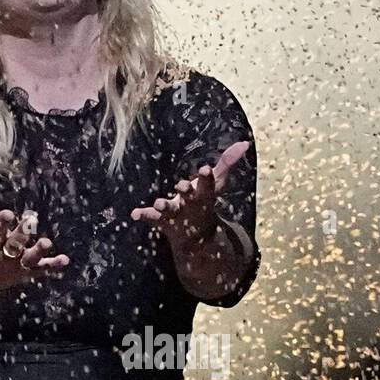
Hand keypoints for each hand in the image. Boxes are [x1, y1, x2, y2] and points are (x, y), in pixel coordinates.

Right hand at [0, 194, 69, 290]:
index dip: (1, 223)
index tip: (8, 213)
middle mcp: (6, 254)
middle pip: (14, 245)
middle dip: (21, 234)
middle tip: (31, 221)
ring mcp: (19, 264)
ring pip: (30, 258)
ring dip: (38, 251)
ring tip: (47, 242)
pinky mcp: (31, 271)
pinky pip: (43, 268)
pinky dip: (54, 265)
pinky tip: (65, 259)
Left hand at [129, 140, 250, 252]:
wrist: (197, 236)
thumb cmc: (205, 201)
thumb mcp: (217, 183)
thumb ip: (227, 163)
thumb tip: (245, 143)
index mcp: (204, 194)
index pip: (208, 185)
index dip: (206, 178)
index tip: (205, 169)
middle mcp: (190, 204)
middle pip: (190, 198)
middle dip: (186, 191)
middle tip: (181, 186)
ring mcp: (176, 214)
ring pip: (170, 211)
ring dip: (164, 206)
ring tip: (158, 203)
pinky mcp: (161, 220)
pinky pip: (152, 218)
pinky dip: (144, 215)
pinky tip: (135, 213)